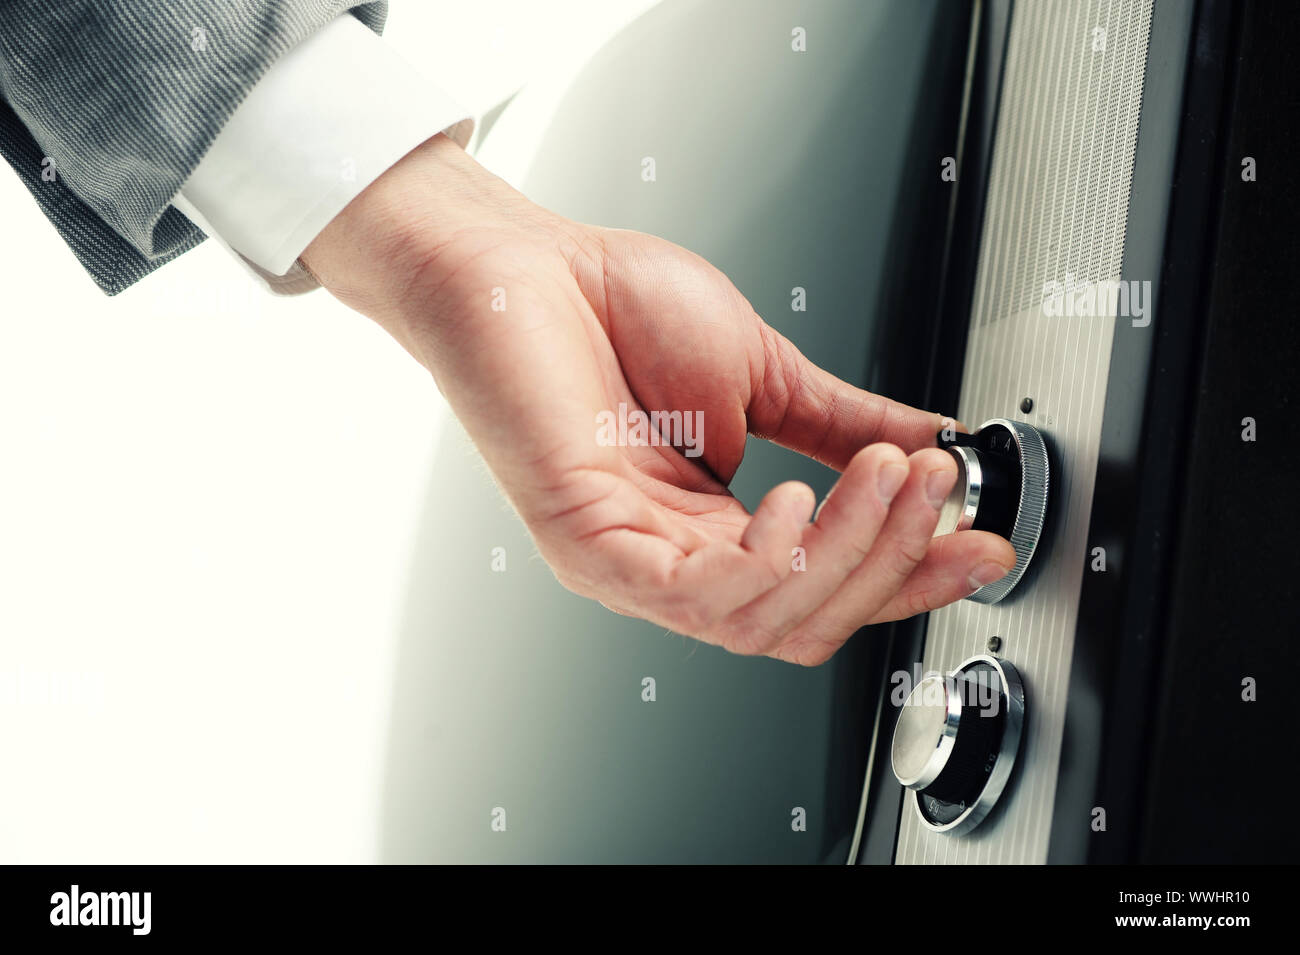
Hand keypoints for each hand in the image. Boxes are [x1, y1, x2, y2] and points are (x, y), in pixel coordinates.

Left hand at [302, 134, 1015, 663]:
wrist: (524, 261)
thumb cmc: (617, 309)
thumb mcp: (765, 373)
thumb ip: (844, 423)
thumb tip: (931, 441)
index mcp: (713, 527)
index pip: (825, 588)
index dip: (913, 574)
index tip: (978, 543)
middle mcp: (672, 557)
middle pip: (806, 621)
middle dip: (892, 562)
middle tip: (934, 488)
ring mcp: (627, 559)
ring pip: (764, 618)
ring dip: (847, 552)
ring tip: (883, 478)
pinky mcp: (588, 543)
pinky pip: (695, 594)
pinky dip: (769, 560)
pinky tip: (798, 501)